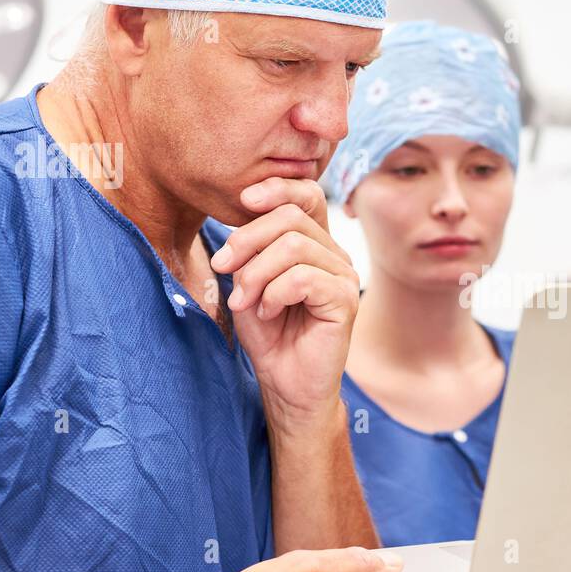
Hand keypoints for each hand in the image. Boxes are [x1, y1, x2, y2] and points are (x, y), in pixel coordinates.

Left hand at [210, 178, 357, 421]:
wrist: (285, 383)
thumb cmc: (269, 334)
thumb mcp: (249, 281)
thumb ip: (253, 249)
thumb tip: (247, 212)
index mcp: (315, 244)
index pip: (306, 195)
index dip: (276, 188)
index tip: (242, 200)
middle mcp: (335, 255)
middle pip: (291, 217)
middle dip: (248, 240)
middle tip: (224, 269)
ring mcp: (345, 276)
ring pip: (294, 247)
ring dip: (257, 274)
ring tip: (246, 302)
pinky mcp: (347, 300)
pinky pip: (303, 278)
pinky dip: (274, 294)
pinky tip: (268, 313)